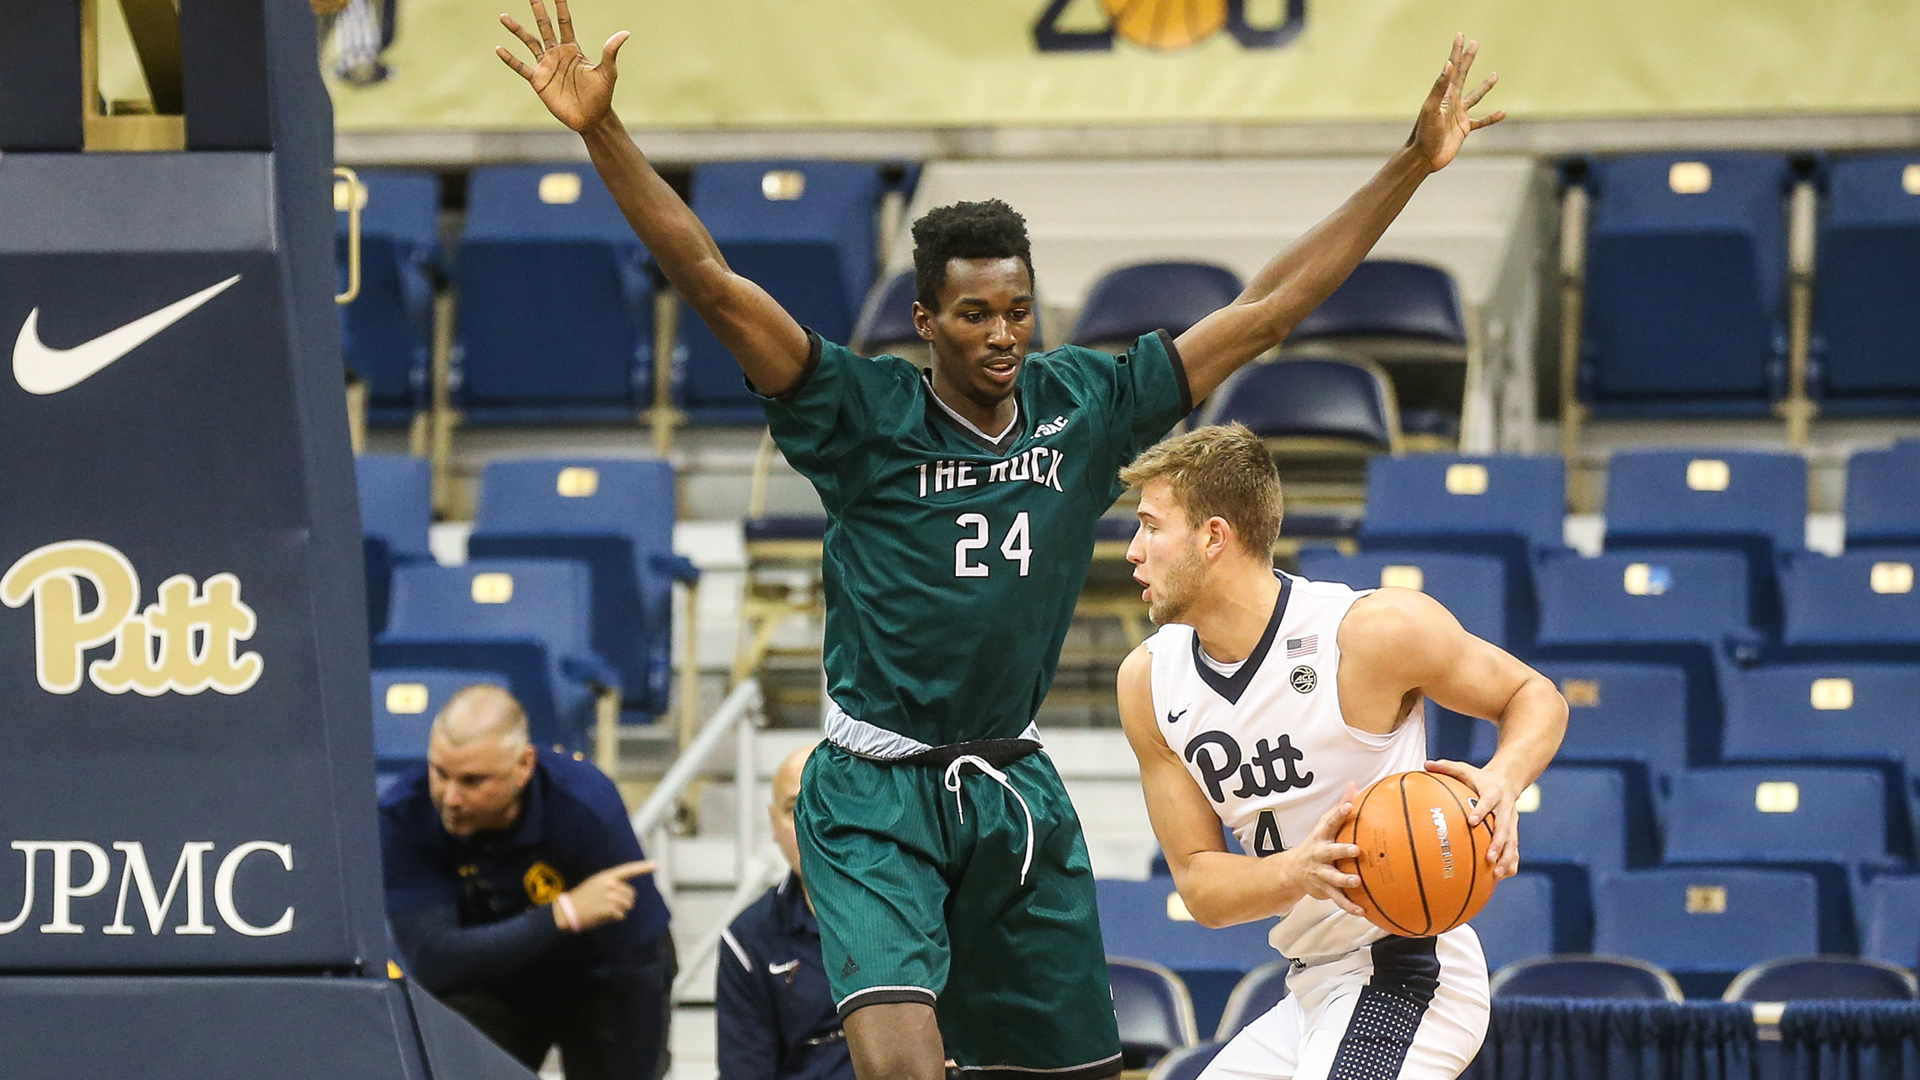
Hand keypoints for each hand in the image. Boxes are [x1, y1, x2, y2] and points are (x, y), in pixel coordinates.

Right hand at [496, 0, 629, 132]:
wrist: (591, 118)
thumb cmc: (601, 95)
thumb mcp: (607, 72)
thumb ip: (610, 51)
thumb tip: (625, 33)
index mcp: (572, 49)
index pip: (564, 22)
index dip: (560, 7)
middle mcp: (557, 54)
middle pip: (544, 27)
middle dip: (538, 10)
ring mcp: (546, 66)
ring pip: (528, 42)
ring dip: (517, 30)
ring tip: (504, 16)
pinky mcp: (538, 80)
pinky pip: (521, 67)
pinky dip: (510, 59)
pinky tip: (499, 48)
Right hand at [557, 859, 654, 930]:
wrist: (568, 910)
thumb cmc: (583, 897)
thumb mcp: (596, 883)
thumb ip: (612, 884)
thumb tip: (628, 893)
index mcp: (607, 876)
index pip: (628, 870)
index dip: (643, 867)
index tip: (656, 865)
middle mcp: (610, 884)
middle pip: (631, 894)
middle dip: (626, 901)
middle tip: (610, 905)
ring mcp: (609, 896)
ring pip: (627, 905)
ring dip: (620, 910)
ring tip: (606, 910)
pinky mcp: (608, 908)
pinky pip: (621, 915)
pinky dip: (615, 918)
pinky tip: (603, 916)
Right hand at [1278, 783, 1366, 916]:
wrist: (1292, 871)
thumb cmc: (1317, 843)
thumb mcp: (1325, 825)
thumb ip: (1340, 807)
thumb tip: (1353, 784)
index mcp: (1322, 837)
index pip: (1330, 822)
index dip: (1339, 814)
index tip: (1349, 806)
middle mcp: (1320, 854)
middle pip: (1331, 851)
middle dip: (1343, 851)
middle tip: (1357, 850)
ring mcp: (1321, 873)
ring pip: (1333, 877)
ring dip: (1344, 880)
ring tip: (1356, 881)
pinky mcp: (1324, 889)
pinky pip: (1338, 899)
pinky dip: (1349, 906)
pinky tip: (1362, 911)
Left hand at [1406, 34, 1505, 171]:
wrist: (1424, 157)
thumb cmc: (1424, 133)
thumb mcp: (1432, 108)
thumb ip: (1440, 87)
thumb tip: (1448, 64)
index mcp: (1444, 94)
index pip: (1453, 68)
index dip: (1457, 51)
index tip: (1461, 36)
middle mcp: (1452, 102)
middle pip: (1463, 75)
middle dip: (1468, 59)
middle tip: (1475, 44)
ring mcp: (1459, 115)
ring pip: (1475, 97)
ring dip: (1484, 86)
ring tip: (1495, 74)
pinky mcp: (1464, 129)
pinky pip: (1481, 121)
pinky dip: (1492, 118)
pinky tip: (1503, 113)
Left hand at [1426, 759, 1518, 879]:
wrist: (1508, 779)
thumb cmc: (1480, 777)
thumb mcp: (1465, 769)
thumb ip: (1447, 767)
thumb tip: (1426, 763)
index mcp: (1493, 793)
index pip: (1487, 802)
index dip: (1481, 811)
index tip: (1471, 822)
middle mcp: (1505, 809)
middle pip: (1504, 827)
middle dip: (1497, 843)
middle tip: (1488, 857)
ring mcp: (1512, 822)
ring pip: (1512, 842)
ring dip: (1506, 858)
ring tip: (1497, 874)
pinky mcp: (1514, 831)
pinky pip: (1515, 848)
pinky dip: (1511, 861)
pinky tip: (1504, 876)